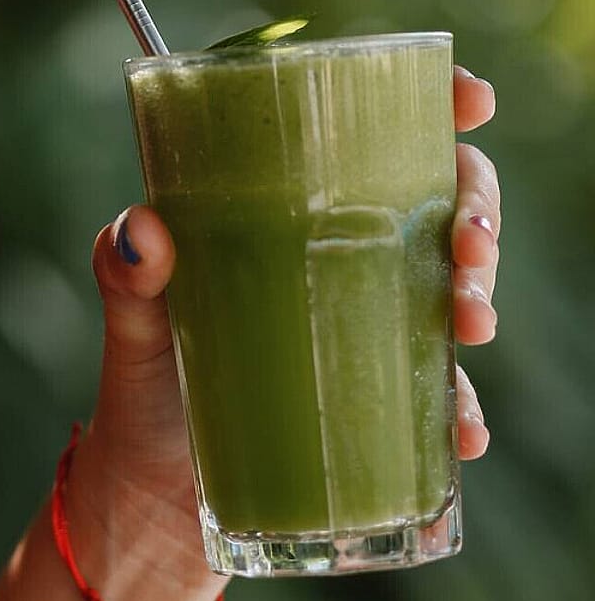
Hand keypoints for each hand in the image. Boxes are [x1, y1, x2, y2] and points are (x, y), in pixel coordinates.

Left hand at [67, 65, 498, 599]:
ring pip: (448, 288)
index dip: (430, 107)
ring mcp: (357, 328)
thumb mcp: (129, 325)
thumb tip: (141, 231)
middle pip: (432, 203)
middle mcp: (328, 260)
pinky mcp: (370, 399)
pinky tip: (460, 432)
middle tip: (470, 245)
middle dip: (475, 209)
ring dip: (478, 296)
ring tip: (469, 324)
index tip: (473, 102)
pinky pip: (433, 393)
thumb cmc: (141, 391)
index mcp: (277, 214)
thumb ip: (122, 275)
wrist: (149, 497)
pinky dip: (456, 409)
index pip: (365, 137)